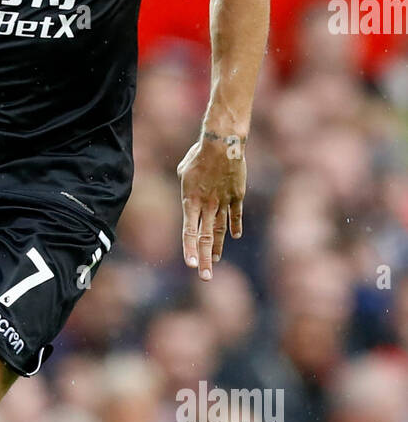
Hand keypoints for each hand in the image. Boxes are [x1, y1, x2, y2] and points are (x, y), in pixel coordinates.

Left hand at [177, 132, 245, 279]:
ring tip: (214, 260)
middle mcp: (207, 206)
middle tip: (206, 277)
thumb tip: (190, 196)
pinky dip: (235, 226)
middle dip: (205, 259)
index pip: (189, 232)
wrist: (222, 144)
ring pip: (220, 230)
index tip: (189, 265)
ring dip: (217, 247)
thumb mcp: (183, 172)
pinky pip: (236, 214)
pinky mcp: (237, 195)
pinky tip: (235, 236)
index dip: (189, 249)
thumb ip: (186, 189)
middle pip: (205, 238)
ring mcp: (223, 202)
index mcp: (190, 201)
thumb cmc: (198, 154)